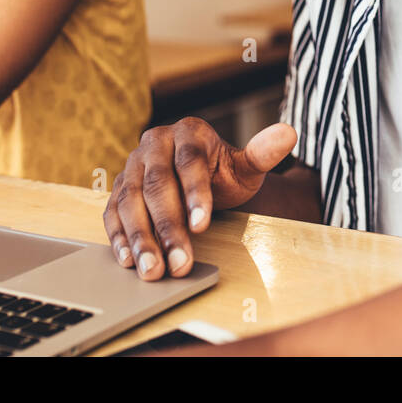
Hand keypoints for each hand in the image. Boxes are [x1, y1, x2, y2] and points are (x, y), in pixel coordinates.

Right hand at [104, 119, 296, 279]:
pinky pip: (113, 213)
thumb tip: (288, 134)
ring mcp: (132, 166)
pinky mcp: (118, 190)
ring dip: (140, 238)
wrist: (202, 179)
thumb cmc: (225, 173)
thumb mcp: (247, 166)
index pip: (189, 164)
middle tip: (178, 263)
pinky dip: (119, 238)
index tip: (202, 227)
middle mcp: (154, 144)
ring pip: (130, 201)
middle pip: (157, 186)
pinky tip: (128, 261)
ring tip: (152, 270)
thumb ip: (264, 153)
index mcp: (188, 132)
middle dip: (167, 227)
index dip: (194, 195)